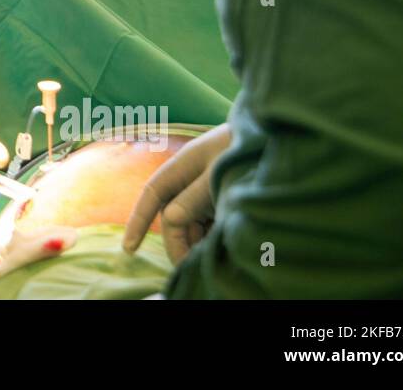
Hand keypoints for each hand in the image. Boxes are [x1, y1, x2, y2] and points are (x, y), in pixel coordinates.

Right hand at [123, 122, 231, 262]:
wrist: (272, 136)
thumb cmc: (243, 149)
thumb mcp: (217, 174)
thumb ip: (193, 198)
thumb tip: (171, 220)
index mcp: (180, 167)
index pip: (152, 195)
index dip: (138, 221)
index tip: (129, 249)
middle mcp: (188, 181)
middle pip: (173, 217)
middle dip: (178, 241)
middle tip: (189, 265)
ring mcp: (204, 191)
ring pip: (191, 223)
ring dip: (195, 241)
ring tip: (210, 256)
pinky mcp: (220, 200)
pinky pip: (208, 223)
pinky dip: (210, 236)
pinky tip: (222, 246)